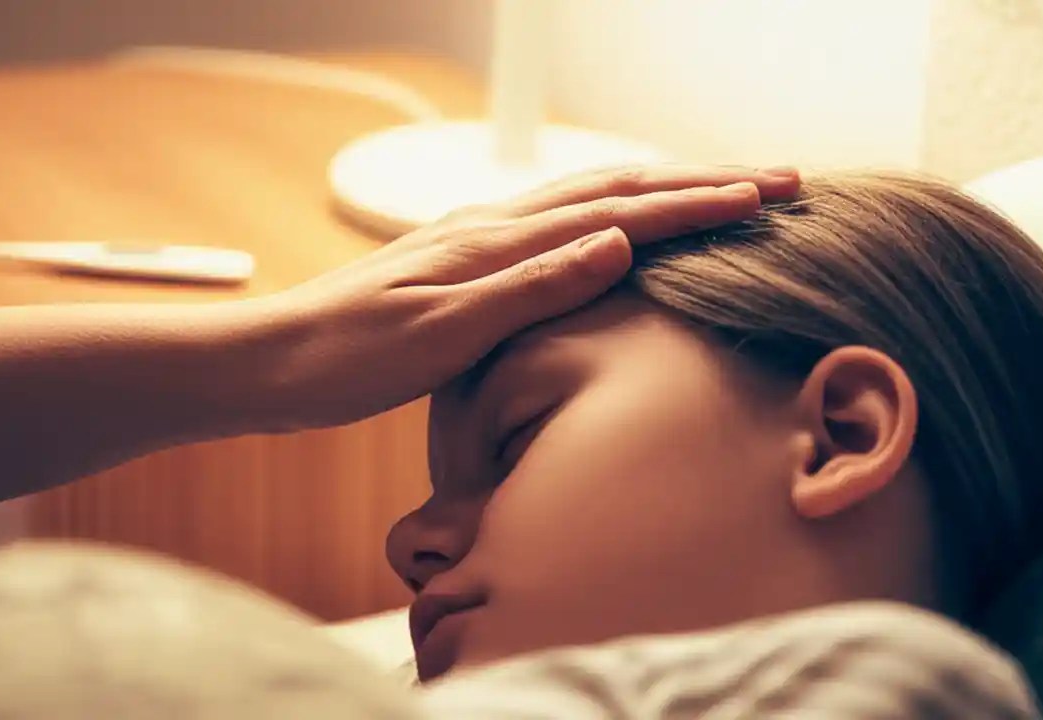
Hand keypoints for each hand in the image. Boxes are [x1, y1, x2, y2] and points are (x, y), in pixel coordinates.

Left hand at [259, 165, 800, 429]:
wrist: (268, 361)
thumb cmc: (345, 358)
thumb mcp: (441, 333)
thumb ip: (530, 287)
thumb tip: (614, 242)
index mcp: (493, 242)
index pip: (618, 212)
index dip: (699, 202)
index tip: (766, 194)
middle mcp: (490, 227)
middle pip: (615, 189)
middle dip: (700, 182)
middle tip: (774, 179)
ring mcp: (475, 239)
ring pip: (588, 199)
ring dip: (660, 191)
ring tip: (717, 188)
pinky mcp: (461, 261)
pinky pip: (555, 223)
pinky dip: (608, 213)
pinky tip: (612, 222)